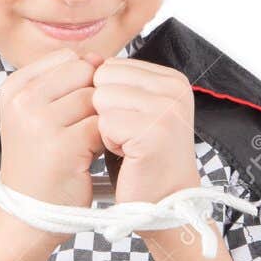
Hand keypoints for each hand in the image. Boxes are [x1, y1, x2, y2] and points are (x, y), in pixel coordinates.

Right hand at [0, 47, 106, 207]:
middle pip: (84, 73)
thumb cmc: (41, 160)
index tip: (71, 110)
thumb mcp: (38, 113)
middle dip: (93, 98)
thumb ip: (65, 82)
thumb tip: (99, 58)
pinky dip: (106, 139)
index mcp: (13, 87)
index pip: (68, 58)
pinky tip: (92, 155)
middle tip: (82, 127)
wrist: (30, 213)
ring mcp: (39, 122)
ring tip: (85, 143)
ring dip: (100, 120)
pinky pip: (103, 125)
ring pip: (96, 99)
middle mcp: (21, 100)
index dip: (83, 81)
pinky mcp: (62, 145)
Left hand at [90, 58, 200, 205]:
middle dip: (105, 111)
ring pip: (101, 99)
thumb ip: (116, 83)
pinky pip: (104, 123)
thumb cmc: (140, 159)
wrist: (160, 203)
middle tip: (128, 137)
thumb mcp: (132, 110)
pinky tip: (129, 156)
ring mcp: (168, 108)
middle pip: (103, 79)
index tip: (130, 123)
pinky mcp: (155, 131)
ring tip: (128, 145)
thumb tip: (86, 57)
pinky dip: (109, 144)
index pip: (110, 66)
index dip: (109, 99)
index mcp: (171, 78)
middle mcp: (174, 88)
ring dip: (106, 128)